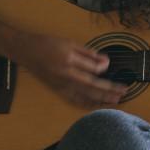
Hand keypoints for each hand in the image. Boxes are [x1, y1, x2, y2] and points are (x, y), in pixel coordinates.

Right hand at [8, 32, 126, 107]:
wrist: (25, 51)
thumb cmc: (47, 44)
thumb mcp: (69, 43)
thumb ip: (88, 54)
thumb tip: (106, 63)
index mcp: (69, 63)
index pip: (93, 72)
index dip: (107, 75)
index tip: (118, 77)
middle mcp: (66, 77)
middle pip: (92, 87)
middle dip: (109, 91)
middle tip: (124, 92)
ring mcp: (61, 86)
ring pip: (85, 96)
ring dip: (101, 100)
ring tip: (116, 101)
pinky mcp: (58, 90)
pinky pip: (75, 100)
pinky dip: (87, 104)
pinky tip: (97, 105)